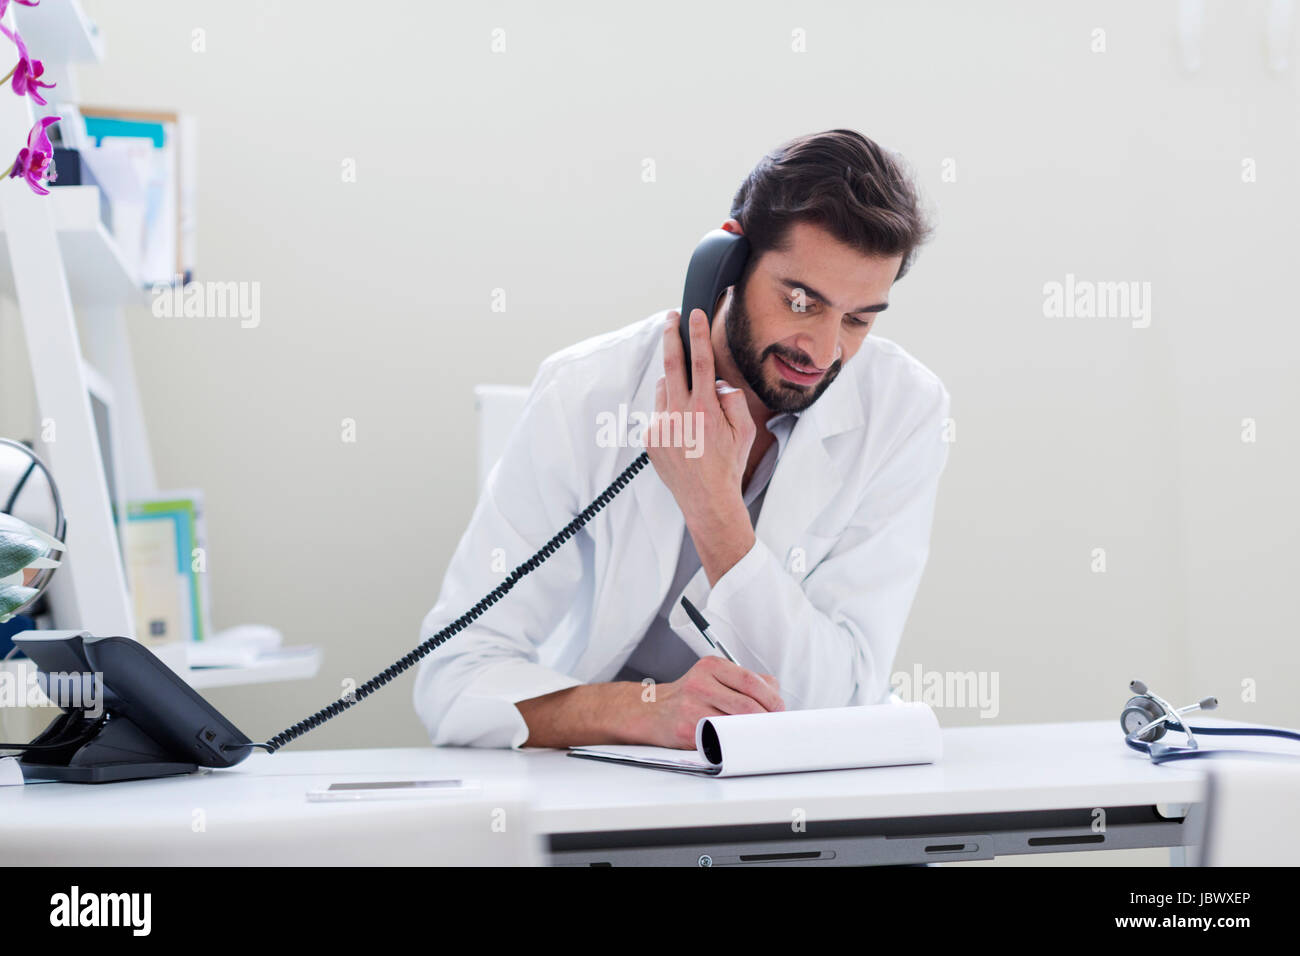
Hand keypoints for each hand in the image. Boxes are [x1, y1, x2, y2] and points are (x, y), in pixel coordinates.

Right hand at [629, 656, 782, 749]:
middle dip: (766, 719)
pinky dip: (734, 742)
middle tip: (773, 726)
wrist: (651, 711)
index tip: (779, 710)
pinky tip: (737, 742)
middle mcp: (700, 683)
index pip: (751, 681)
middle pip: (747, 704)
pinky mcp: (687, 729)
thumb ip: (743, 681)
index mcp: (711, 666)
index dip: (772, 699)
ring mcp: (691, 707)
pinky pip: (720, 738)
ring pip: (736, 723)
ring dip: (752, 732)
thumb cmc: (690, 696)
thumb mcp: (712, 677)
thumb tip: (775, 696)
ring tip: (758, 735)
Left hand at [646, 310, 756, 527]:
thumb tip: (719, 382)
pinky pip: (658, 411)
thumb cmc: (728, 465)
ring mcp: (662, 426)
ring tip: (689, 403)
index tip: (693, 315)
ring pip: (664, 388)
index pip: (702, 362)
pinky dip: (669, 410)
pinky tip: (682, 430)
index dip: (697, 334)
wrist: (706, 499)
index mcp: (705, 410)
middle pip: (672, 364)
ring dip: (674, 384)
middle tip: (670, 318)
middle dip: (671, 336)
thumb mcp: (745, 431)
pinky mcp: (650, 437)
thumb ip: (734, 400)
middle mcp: (680, 414)